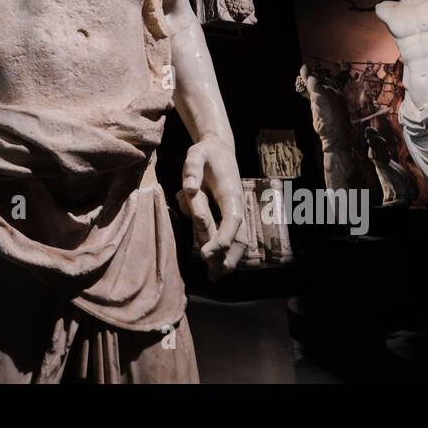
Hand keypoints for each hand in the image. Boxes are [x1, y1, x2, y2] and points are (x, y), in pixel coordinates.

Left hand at [174, 135, 244, 280]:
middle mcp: (235, 205)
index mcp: (230, 192)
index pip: (232, 219)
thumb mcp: (196, 153)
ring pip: (235, 241)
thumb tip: (189, 188)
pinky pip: (228, 237)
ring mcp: (232, 212)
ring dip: (226, 259)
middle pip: (238, 236)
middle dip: (227, 255)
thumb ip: (192, 169)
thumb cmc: (205, 153)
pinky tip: (215, 268)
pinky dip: (224, 253)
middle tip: (214, 274)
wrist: (218, 150)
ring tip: (215, 277)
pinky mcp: (226, 216)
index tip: (210, 252)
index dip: (223, 237)